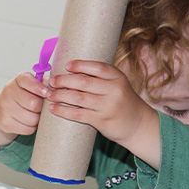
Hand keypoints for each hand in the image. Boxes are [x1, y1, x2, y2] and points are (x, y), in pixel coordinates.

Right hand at [0, 71, 46, 151]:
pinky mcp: (5, 122)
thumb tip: (60, 89)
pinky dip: (31, 127)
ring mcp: (5, 107)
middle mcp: (9, 91)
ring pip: (32, 119)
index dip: (38, 88)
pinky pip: (27, 129)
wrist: (2, 110)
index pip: (27, 80)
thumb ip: (45, 85)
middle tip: (43, 108)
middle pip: (33, 103)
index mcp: (18, 80)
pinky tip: (28, 122)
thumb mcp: (33, 86)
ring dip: (38, 119)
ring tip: (35, 114)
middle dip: (42, 108)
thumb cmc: (26, 97)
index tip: (46, 93)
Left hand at [46, 60, 160, 167]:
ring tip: (49, 94)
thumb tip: (72, 71)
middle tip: (52, 81)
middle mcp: (114, 90)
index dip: (80, 65)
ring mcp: (108, 106)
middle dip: (64, 80)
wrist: (138, 124)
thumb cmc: (123, 102)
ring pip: (78, 98)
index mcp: (118, 77)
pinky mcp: (102, 121)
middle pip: (84, 82)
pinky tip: (54, 108)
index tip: (67, 65)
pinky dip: (63, 111)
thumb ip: (100, 78)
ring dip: (60, 95)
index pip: (97, 67)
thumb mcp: (118, 85)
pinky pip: (78, 114)